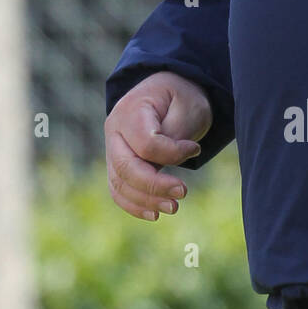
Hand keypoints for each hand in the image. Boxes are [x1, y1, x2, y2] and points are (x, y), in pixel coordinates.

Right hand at [105, 71, 211, 220]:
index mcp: (131, 109)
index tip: (196, 149)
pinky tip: (154, 215)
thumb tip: (167, 164)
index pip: (146, 143)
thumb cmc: (179, 98)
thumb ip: (174, 135)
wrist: (166, 93)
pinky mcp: (116, 164)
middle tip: (183, 193)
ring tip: (173, 207)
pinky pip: (118, 190)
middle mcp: (114, 129)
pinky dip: (134, 205)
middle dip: (154, 186)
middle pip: (125, 166)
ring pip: (120, 183)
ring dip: (146, 200)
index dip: (172, 154)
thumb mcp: (187, 105)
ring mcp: (112, 148)